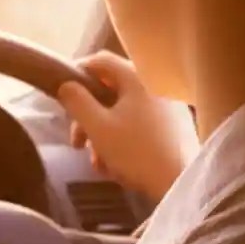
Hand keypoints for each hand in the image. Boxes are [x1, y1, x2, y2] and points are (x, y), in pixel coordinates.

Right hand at [57, 52, 197, 200]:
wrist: (182, 182)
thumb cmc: (136, 152)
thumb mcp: (98, 127)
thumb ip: (77, 102)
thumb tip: (66, 85)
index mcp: (137, 77)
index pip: (100, 61)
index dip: (77, 74)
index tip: (63, 95)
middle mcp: (154, 84)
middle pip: (110, 91)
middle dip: (89, 118)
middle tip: (77, 143)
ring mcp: (169, 105)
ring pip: (124, 112)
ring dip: (104, 135)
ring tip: (99, 164)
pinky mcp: (176, 125)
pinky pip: (142, 124)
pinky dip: (125, 139)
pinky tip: (118, 166)